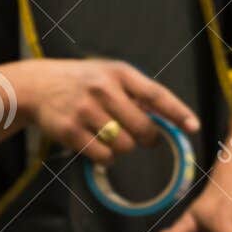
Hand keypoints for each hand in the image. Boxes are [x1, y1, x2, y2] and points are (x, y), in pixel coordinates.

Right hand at [8, 59, 198, 162]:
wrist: (39, 86)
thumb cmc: (82, 83)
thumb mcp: (109, 75)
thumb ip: (135, 93)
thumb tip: (164, 121)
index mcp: (119, 73)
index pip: (155, 95)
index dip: (177, 112)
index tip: (193, 127)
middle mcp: (104, 90)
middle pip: (142, 129)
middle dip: (147, 139)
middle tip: (143, 139)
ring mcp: (86, 111)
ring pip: (124, 146)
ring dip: (123, 149)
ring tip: (111, 137)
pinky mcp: (71, 131)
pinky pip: (103, 157)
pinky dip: (106, 158)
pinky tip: (99, 147)